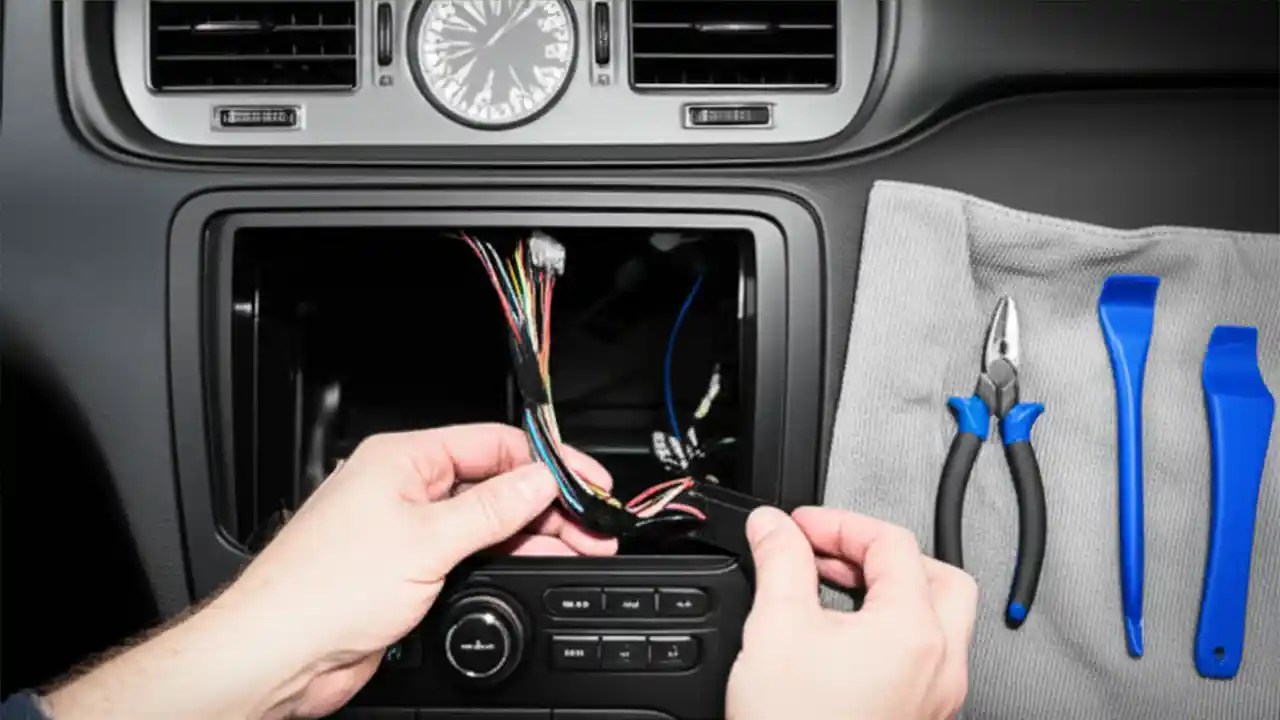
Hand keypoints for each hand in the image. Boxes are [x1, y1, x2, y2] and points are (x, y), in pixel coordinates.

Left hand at [45, 423, 615, 719]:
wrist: (278, 654)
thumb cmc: (322, 590)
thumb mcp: (426, 541)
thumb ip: (491, 509)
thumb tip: (538, 482)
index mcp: (403, 460)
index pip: (491, 444)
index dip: (544, 461)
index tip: (583, 482)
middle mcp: (405, 489)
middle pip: (493, 483)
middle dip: (546, 503)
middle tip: (591, 525)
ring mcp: (407, 530)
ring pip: (485, 521)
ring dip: (532, 534)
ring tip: (579, 547)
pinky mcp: (408, 570)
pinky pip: (468, 554)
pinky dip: (504, 559)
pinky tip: (536, 565)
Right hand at [726, 506, 977, 719]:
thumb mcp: (775, 628)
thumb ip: (779, 561)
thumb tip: (772, 527)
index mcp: (913, 631)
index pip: (892, 543)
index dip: (839, 523)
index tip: (799, 527)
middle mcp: (940, 664)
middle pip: (937, 576)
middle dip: (881, 554)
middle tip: (831, 552)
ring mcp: (937, 697)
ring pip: (938, 619)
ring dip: (891, 591)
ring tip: (835, 590)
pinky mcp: (921, 719)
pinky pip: (924, 657)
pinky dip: (891, 631)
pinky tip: (845, 638)